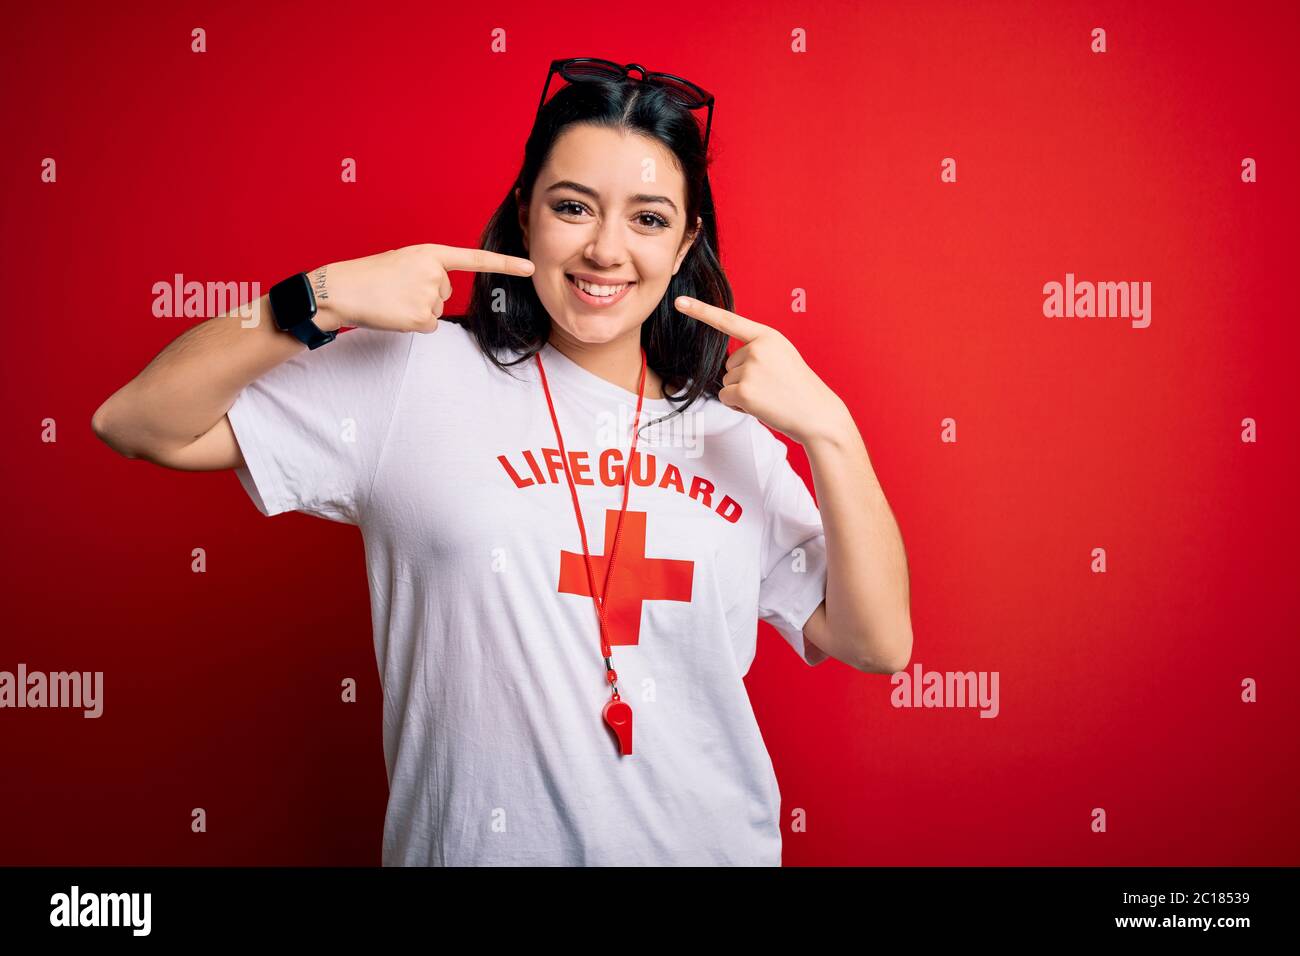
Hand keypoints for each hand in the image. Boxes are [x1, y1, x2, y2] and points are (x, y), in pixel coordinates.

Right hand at [310, 244, 533, 332]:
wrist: (342, 289)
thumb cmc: (370, 276)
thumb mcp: (404, 262)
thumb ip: (428, 272)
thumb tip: (438, 297)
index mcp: (431, 253)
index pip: (474, 260)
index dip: (505, 265)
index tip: (530, 268)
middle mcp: (434, 272)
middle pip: (444, 294)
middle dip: (423, 295)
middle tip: (396, 289)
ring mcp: (428, 295)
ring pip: (435, 311)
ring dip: (415, 310)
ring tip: (391, 299)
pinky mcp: (421, 317)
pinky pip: (428, 326)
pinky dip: (412, 325)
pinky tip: (395, 314)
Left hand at [674, 295, 848, 444]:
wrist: (818, 414)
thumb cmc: (799, 389)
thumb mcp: (782, 357)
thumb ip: (758, 352)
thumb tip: (731, 365)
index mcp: (767, 336)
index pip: (728, 321)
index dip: (700, 311)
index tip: (679, 301)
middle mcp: (756, 348)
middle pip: (729, 364)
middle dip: (744, 379)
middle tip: (772, 388)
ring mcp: (749, 369)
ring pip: (727, 382)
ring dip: (742, 393)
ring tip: (770, 397)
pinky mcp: (743, 391)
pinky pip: (726, 397)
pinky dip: (738, 405)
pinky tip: (761, 406)